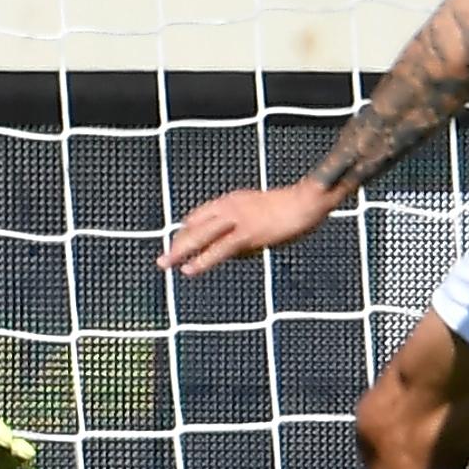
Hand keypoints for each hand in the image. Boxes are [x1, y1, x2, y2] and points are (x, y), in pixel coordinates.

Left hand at [160, 178, 337, 276]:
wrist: (307, 201)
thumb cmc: (291, 209)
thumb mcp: (262, 214)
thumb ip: (246, 229)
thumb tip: (237, 251)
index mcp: (232, 200)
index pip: (199, 216)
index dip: (186, 232)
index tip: (177, 246)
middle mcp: (229, 206)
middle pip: (194, 225)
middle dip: (176, 243)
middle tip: (162, 258)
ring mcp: (237, 219)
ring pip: (200, 236)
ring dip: (180, 251)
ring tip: (165, 263)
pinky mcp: (247, 233)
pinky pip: (219, 249)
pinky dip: (202, 260)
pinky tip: (189, 269)